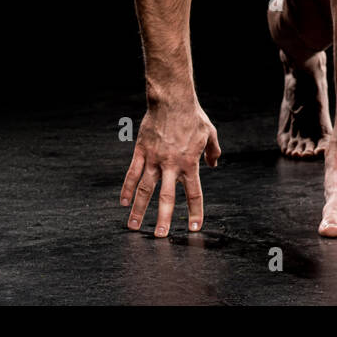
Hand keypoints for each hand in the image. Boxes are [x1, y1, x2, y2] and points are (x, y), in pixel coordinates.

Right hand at [120, 98, 219, 236]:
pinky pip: (132, 173)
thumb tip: (214, 164)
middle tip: (160, 236)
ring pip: (145, 189)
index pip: (193, 193)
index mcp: (190, 163)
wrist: (172, 100)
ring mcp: (154, 159)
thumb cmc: (193, 116)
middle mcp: (172, 165)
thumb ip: (213, 151)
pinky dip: (126, 188)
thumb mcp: (210, 133)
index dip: (194, 211)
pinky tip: (122, 202)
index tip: (193, 227)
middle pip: (166, 197)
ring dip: (138, 209)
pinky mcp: (141, 151)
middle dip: (163, 218)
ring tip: (133, 226)